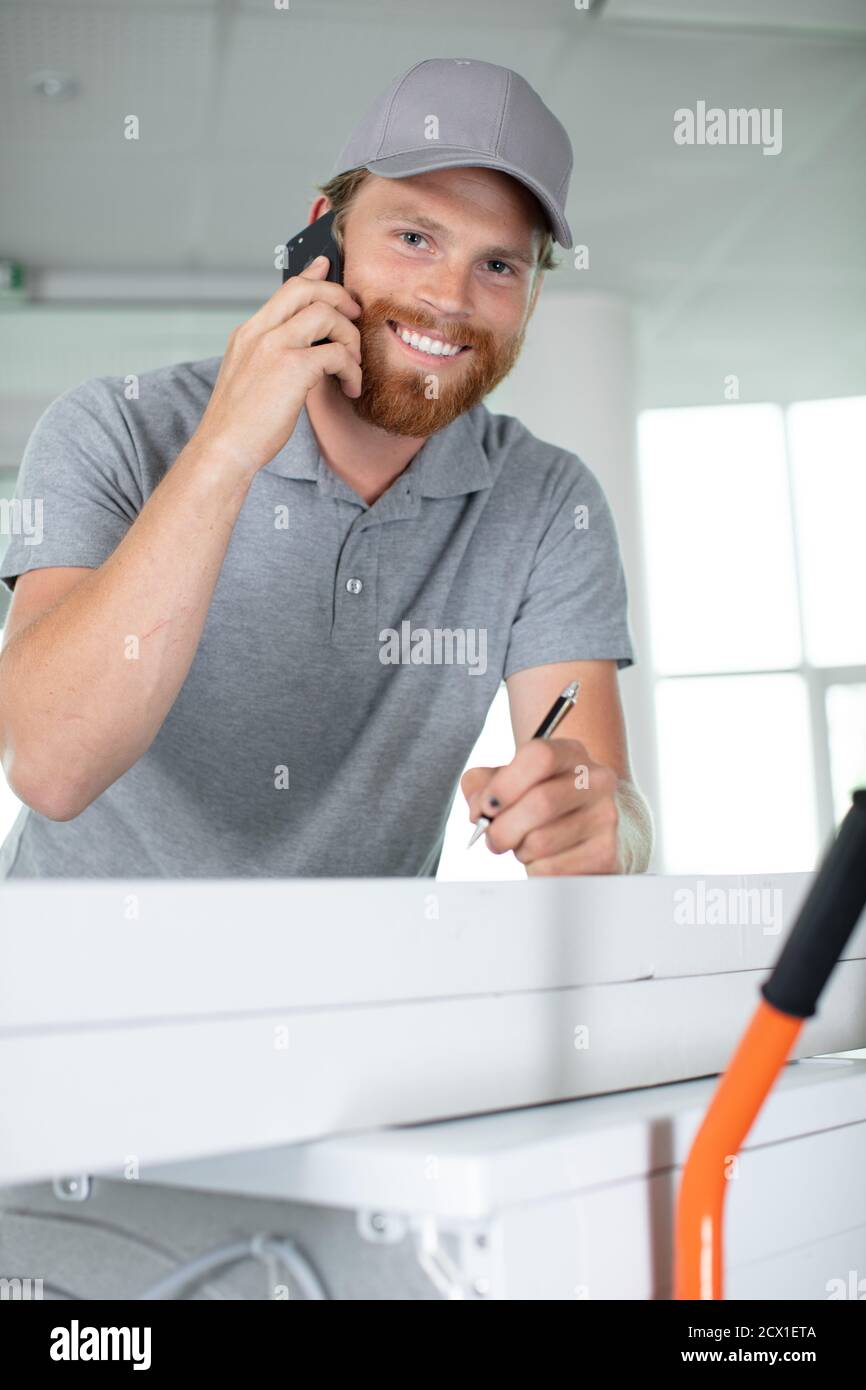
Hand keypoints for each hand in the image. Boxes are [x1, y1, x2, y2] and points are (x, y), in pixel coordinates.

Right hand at [191, 255, 362, 478]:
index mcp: (248, 334)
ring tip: (353, 366)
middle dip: (340, 297)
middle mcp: (259, 332)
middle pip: (307, 290)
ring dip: (351, 338)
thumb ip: (271, 356)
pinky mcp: (292, 367)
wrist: (223, 449)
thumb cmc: (239, 425)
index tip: (329, 269)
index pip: (286, 290)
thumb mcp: (250, 379)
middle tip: (356, 318)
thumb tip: (302, 352)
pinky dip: (352, 369)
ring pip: (327, 315)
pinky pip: (337, 353)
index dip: (313, 276)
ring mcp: (274, 346)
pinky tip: (350, 388)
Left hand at [461, 738, 622, 875]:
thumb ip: (483, 785)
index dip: (504, 785)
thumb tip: (480, 810)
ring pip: (541, 842)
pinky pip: (552, 870)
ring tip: (526, 845)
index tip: (486, 807)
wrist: (595, 829)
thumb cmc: (543, 803)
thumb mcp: (513, 781)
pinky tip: (544, 859)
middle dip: (503, 827)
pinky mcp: (607, 855)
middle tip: (493, 838)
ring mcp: (606, 818)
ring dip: (520, 850)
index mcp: (571, 753)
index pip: (540, 756)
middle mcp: (597, 781)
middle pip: (540, 802)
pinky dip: (535, 870)